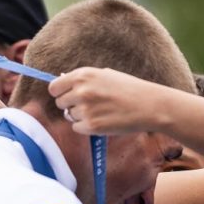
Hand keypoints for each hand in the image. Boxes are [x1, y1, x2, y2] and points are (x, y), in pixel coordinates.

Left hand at [49, 67, 173, 135]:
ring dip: (80, 116)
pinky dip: (87, 127)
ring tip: (100, 112)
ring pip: (70, 116)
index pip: (54, 87)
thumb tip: (64, 86)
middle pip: (60, 103)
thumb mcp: (106, 75)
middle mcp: (81, 91)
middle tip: (88, 106)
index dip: (60, 93)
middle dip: (70, 105)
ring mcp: (86, 109)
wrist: (149, 105)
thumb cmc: (130, 89)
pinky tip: (102, 121)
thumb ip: (84, 80)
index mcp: (83, 75)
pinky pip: (77, 128)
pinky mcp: (92, 126)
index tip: (67, 96)